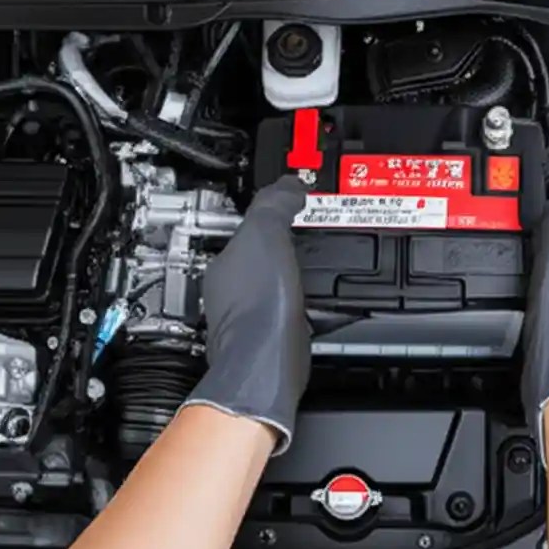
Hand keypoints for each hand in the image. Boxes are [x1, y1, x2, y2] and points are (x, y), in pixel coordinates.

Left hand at [183, 176, 310, 455]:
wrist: (268, 365)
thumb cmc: (259, 308)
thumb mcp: (266, 234)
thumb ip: (275, 204)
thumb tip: (289, 184)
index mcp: (225, 263)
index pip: (245, 226)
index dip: (269, 212)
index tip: (291, 204)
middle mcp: (232, 290)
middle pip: (260, 255)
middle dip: (284, 243)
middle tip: (311, 231)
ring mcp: (251, 315)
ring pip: (276, 282)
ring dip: (296, 272)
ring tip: (321, 263)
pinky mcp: (274, 337)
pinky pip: (291, 307)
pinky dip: (307, 300)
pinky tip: (322, 300)